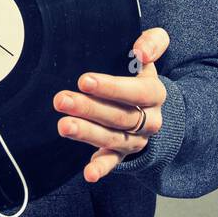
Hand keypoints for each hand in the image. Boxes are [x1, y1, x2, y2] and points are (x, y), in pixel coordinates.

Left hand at [53, 27, 169, 182]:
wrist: (151, 102)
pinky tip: (88, 174)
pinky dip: (102, 168)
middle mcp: (149, 120)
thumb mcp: (153, 50)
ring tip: (63, 125)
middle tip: (61, 99)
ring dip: (87, 134)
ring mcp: (136, 139)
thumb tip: (141, 52)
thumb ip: (153, 42)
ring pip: (112, 139)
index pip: (136, 92)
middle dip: (89, 108)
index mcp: (155, 94)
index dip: (111, 87)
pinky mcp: (123, 154)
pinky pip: (113, 162)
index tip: (84, 80)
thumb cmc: (141, 72)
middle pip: (119, 116)